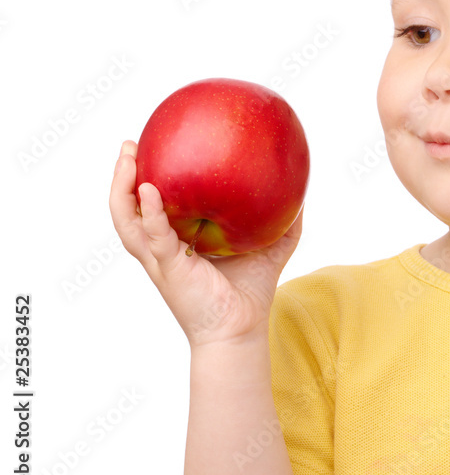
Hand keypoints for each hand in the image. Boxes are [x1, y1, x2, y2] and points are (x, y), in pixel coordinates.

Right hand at [109, 140, 301, 347]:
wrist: (241, 329)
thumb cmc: (251, 292)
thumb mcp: (271, 247)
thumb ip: (284, 221)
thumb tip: (302, 192)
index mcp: (177, 241)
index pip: (153, 205)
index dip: (146, 179)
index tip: (150, 148)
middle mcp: (161, 248)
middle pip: (128, 208)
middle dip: (123, 176)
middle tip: (129, 145)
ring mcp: (161, 259)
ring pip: (127, 221)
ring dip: (122, 189)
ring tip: (128, 159)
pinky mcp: (169, 269)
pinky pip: (154, 236)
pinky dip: (150, 212)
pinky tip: (151, 190)